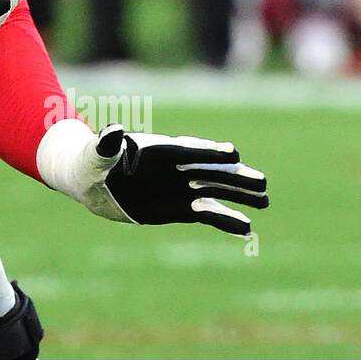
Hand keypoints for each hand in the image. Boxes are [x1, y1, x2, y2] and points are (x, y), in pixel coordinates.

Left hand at [38, 121, 268, 235]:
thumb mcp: (97, 153)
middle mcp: (176, 168)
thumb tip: (113, 131)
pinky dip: (226, 221)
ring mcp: (181, 188)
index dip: (209, 153)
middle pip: (210, 171)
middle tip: (261, 181)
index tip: (233, 153)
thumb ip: (107, 144)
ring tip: (265, 201)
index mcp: (159, 150)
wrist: (95, 181)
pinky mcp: (181, 208)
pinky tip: (246, 228)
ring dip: (239, 197)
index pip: (188, 151)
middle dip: (234, 176)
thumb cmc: (95, 160)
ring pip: (216, 192)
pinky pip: (207, 215)